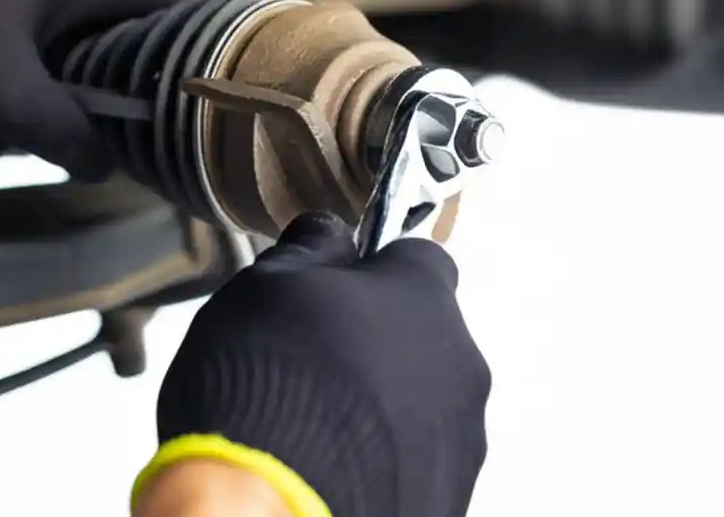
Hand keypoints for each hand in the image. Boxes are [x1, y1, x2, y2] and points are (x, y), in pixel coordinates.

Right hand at [148, 212, 490, 516]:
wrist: (270, 513)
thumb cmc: (266, 392)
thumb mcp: (263, 285)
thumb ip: (309, 249)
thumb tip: (328, 234)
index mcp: (423, 297)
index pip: (415, 257)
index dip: (369, 270)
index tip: (332, 288)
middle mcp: (459, 366)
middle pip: (423, 334)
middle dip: (376, 342)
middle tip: (310, 362)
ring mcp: (460, 440)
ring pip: (423, 401)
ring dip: (381, 404)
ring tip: (313, 425)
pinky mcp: (447, 497)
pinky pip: (415, 460)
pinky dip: (381, 458)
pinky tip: (329, 466)